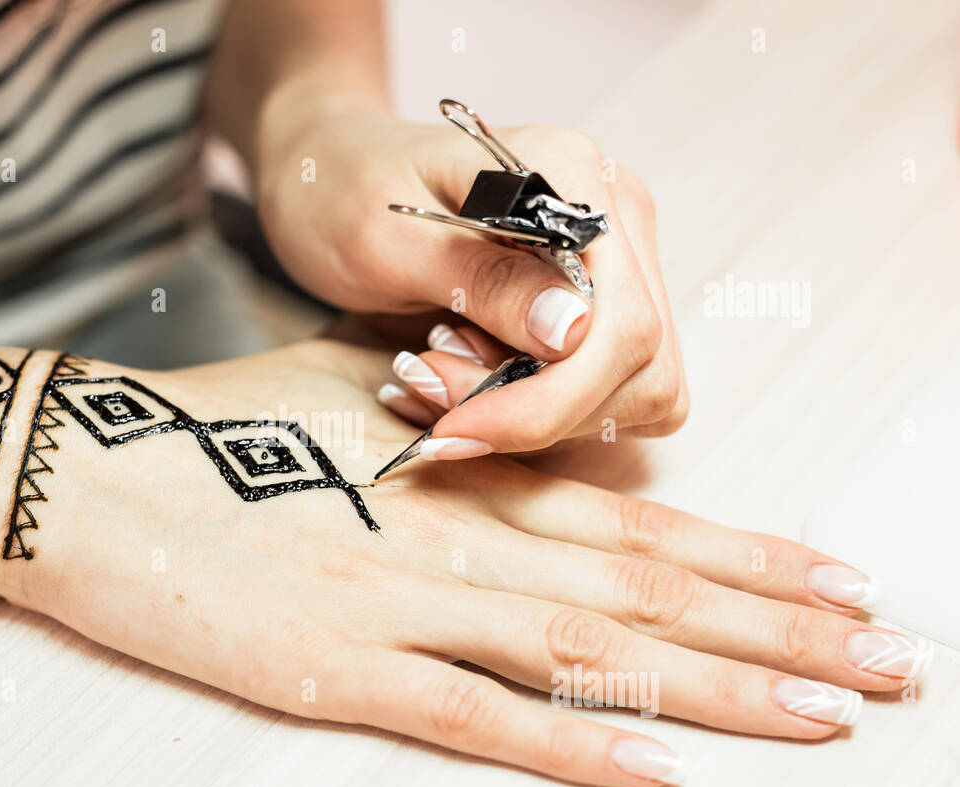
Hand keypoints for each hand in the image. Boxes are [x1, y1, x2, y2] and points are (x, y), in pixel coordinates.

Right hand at [0, 340, 925, 786]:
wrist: (80, 473)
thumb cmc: (206, 426)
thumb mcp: (338, 394)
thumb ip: (440, 420)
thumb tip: (516, 429)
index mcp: (455, 468)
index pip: (635, 517)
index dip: (745, 555)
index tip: (834, 581)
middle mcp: (452, 537)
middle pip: (644, 591)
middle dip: (774, 630)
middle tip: (883, 661)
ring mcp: (398, 608)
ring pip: (588, 654)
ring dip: (712, 689)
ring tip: (819, 715)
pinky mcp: (334, 673)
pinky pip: (475, 721)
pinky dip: (569, 751)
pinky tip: (653, 772)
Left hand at [256, 108, 686, 454]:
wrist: (331, 176)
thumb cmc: (345, 192)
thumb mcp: (386, 238)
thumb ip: (480, 278)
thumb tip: (573, 330)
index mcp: (575, 176)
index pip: (624, 322)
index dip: (550, 399)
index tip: (456, 427)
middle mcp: (617, 218)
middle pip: (638, 367)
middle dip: (530, 409)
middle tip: (425, 381)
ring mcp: (616, 266)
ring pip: (627, 393)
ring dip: (524, 412)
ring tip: (429, 370)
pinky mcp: (597, 311)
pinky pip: (595, 396)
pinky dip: (524, 412)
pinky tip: (454, 383)